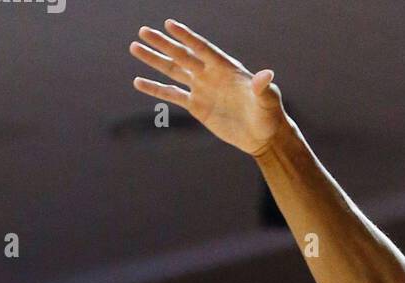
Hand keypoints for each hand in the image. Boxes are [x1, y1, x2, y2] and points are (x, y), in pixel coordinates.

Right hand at [130, 20, 287, 156]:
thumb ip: (263, 87)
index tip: (170, 24)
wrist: (263, 136)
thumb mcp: (268, 100)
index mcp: (225, 68)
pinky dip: (156, 88)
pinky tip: (138, 82)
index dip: (187, 37)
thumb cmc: (269, 114)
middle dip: (163, 44)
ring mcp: (202, 89)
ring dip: (155, 60)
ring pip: (173, 70)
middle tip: (143, 31)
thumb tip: (266, 75)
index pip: (203, 49)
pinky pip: (172, 95)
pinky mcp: (196, 106)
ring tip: (135, 47)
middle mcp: (210, 74)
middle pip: (183, 55)